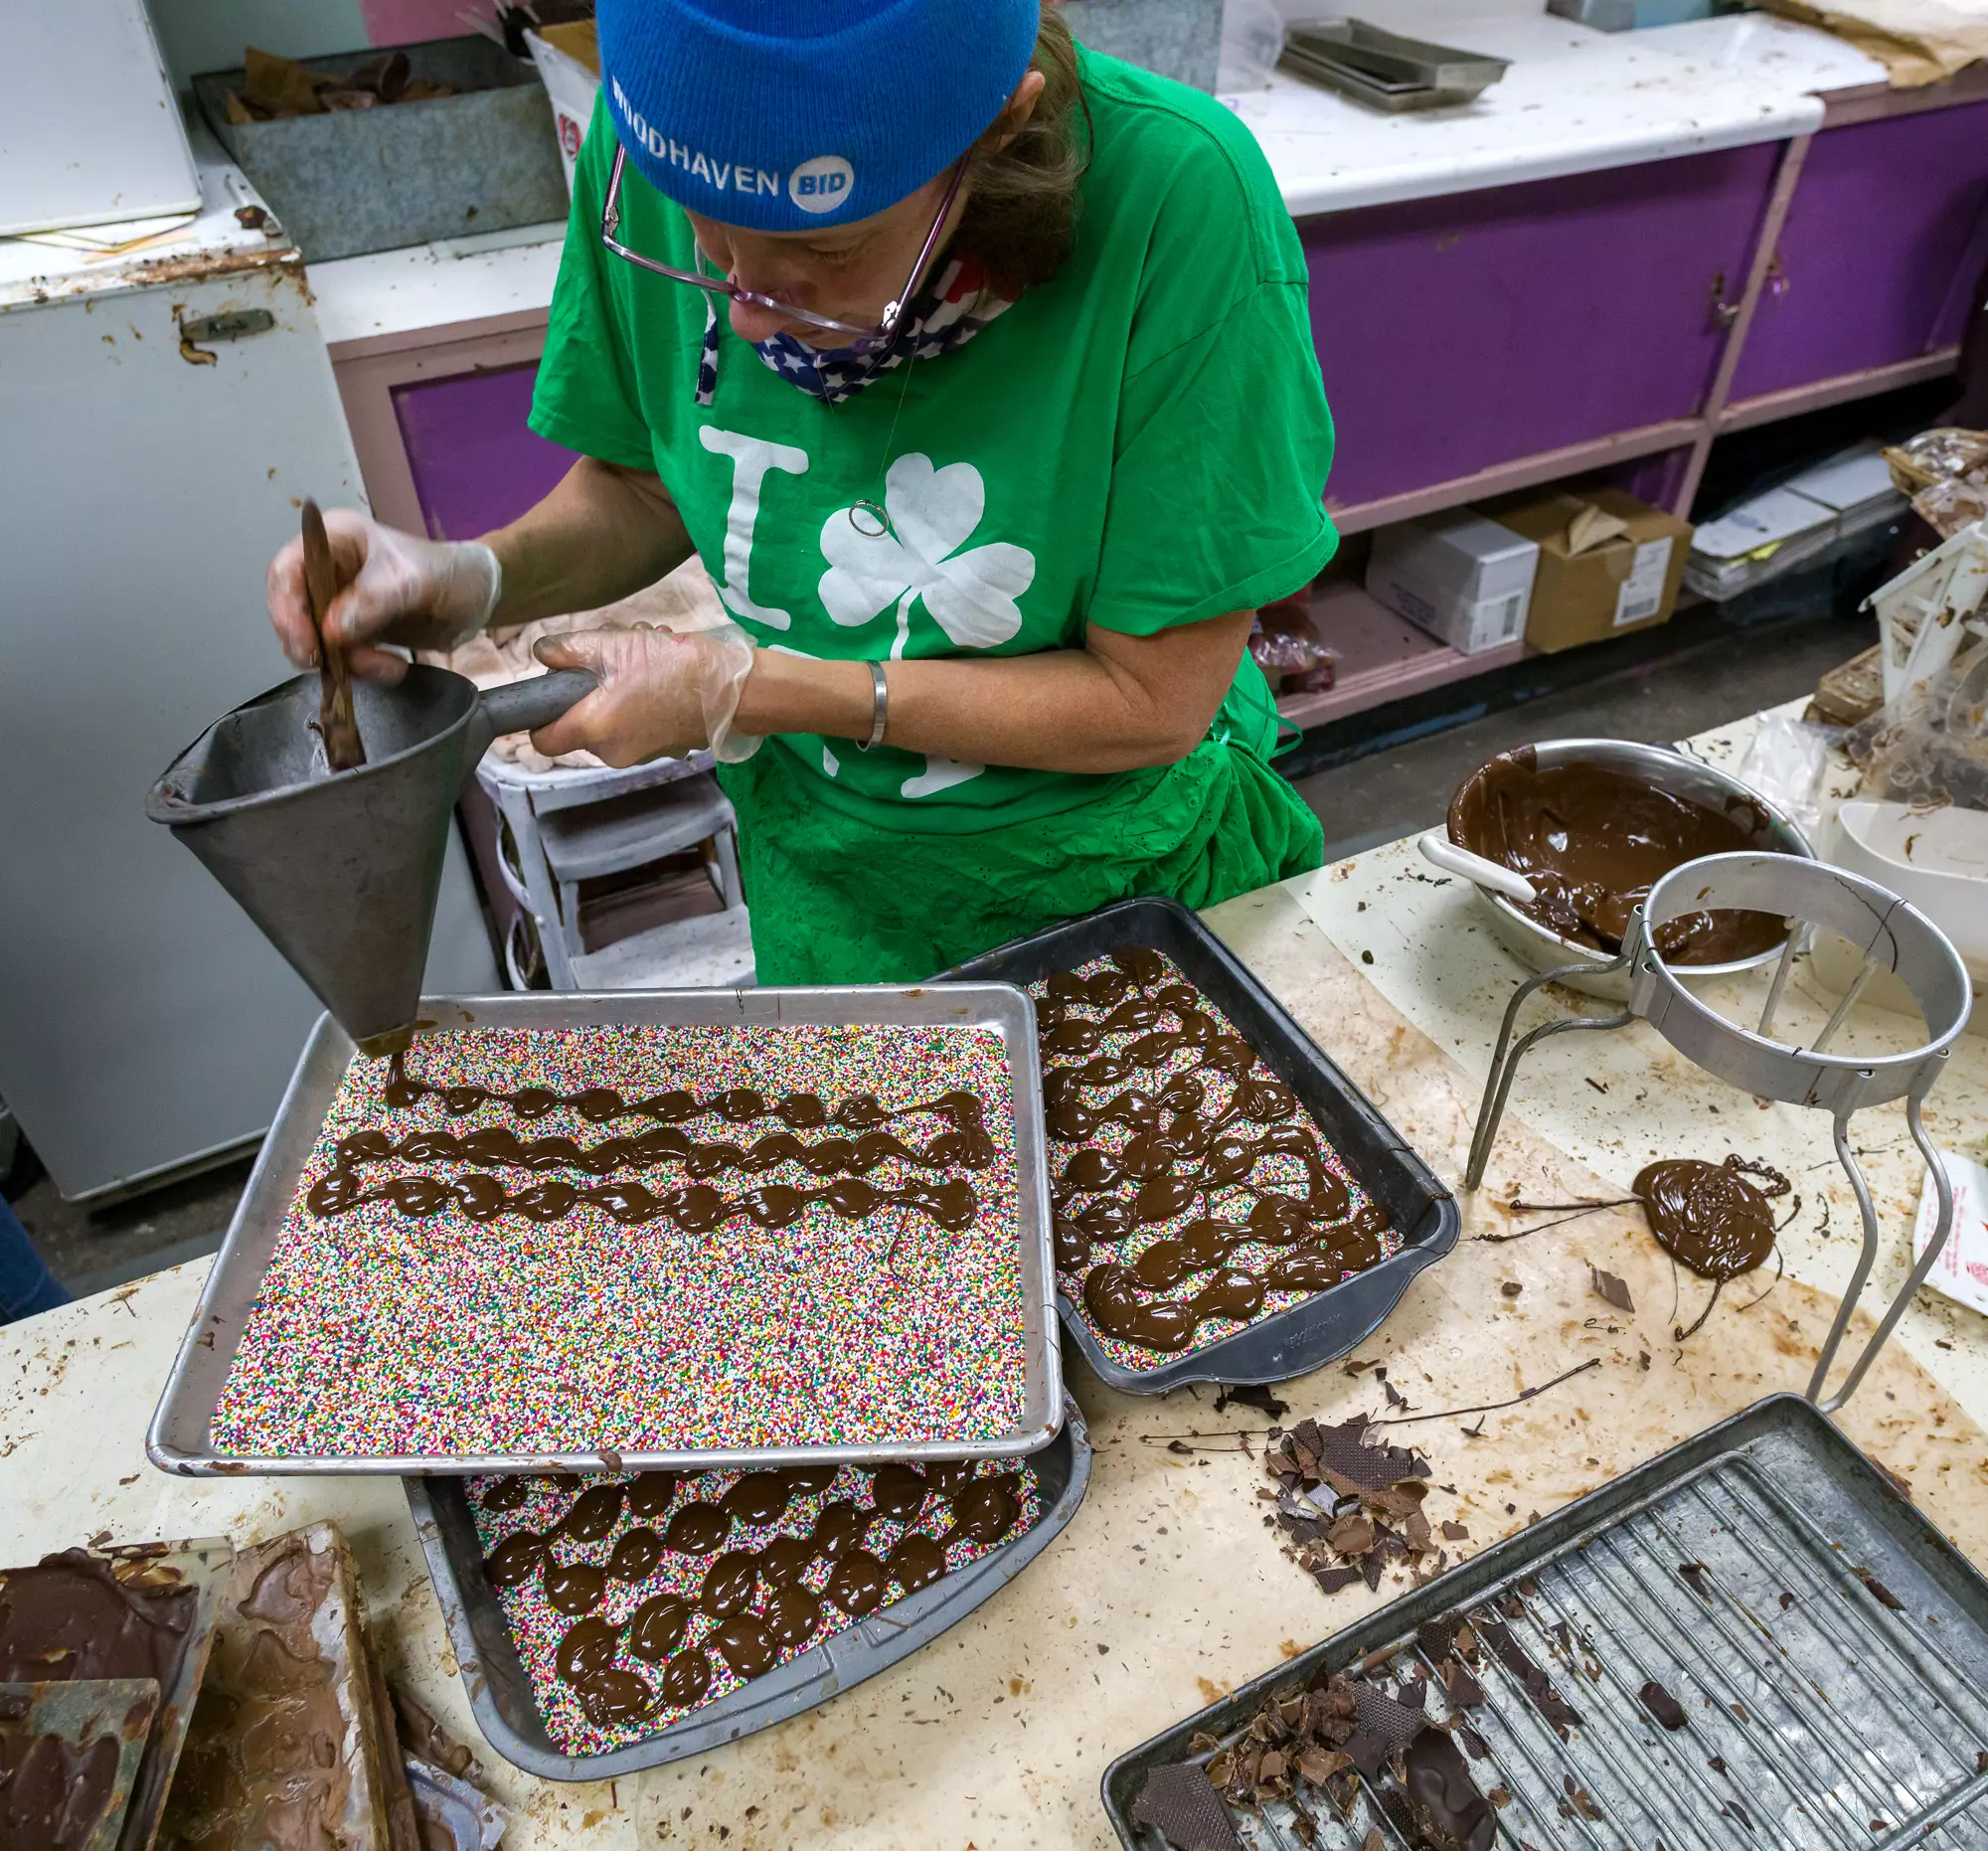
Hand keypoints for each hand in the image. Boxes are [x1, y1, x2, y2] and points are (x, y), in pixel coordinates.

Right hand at [268, 510, 500, 682]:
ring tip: (385, 665)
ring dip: (343, 661)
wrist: (477, 597)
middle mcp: (327, 568)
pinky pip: (338, 655)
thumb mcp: (413, 582)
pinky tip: (392, 667)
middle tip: (331, 666)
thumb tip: (331, 630)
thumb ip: (373, 601)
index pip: (287, 570)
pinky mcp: (351, 630)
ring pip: (313, 638)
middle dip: (310, 642)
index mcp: (334, 539)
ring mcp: (336, 600)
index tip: (306, 643)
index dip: (286, 608)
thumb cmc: (447, 573)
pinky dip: (359, 668)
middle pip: (291, 609)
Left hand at [528, 624, 758, 766]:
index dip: (540, 715)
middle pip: (581, 721)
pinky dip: (642, 699)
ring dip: (619, 686)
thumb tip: (543, 653)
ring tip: (646, 653)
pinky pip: (638, 722)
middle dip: (591, 686)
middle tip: (613, 653)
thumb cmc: (672, 668)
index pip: (543, 739)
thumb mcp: (614, 645)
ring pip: (611, 717)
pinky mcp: (663, 747)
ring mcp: (640, 753)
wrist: (732, 690)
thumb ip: (569, 649)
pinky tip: (663, 671)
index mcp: (593, 729)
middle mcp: (612, 752)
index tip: (553, 690)